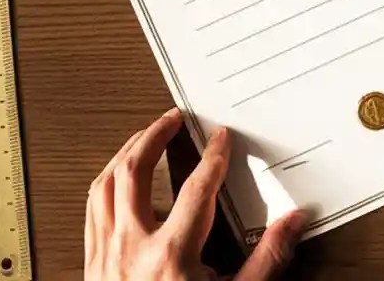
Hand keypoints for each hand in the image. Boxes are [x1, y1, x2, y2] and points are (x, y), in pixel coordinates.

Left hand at [86, 108, 306, 280]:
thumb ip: (266, 259)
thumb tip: (292, 223)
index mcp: (171, 255)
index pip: (196, 187)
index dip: (212, 156)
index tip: (220, 139)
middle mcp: (132, 248)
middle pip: (135, 171)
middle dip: (153, 136)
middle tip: (171, 119)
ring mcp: (105, 255)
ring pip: (104, 184)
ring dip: (123, 153)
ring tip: (142, 137)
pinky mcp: (91, 264)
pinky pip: (91, 209)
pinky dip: (104, 183)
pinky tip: (115, 178)